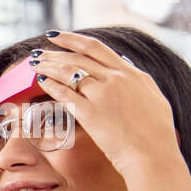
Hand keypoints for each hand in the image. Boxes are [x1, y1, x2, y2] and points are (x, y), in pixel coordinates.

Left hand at [28, 31, 183, 179]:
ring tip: (34, 65)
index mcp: (131, 74)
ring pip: (68, 72)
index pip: (96, 48)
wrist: (153, 155)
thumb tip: (126, 65)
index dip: (72, 39)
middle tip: (37, 52)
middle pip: (77, 58)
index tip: (56, 36)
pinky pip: (65, 94)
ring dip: (48, 66)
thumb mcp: (153, 97)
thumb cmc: (156, 132)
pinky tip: (41, 82)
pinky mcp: (90, 113)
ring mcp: (103, 95)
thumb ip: (138, 80)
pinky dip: (51, 85)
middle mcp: (116, 79)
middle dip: (54, 52)